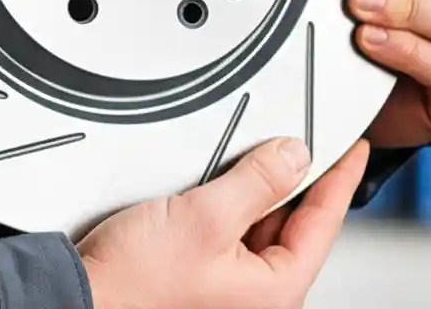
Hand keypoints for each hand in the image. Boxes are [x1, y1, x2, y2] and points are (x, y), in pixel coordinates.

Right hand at [78, 138, 369, 308]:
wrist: (78, 297)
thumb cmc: (132, 284)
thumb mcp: (206, 217)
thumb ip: (258, 182)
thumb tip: (294, 156)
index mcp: (274, 290)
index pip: (324, 221)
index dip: (340, 176)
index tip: (353, 147)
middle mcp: (257, 295)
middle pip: (295, 223)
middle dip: (297, 179)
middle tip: (303, 137)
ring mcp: (231, 288)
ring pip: (263, 226)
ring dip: (261, 189)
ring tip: (257, 155)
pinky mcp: (203, 277)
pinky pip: (234, 232)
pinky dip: (235, 203)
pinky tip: (223, 182)